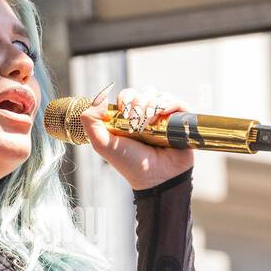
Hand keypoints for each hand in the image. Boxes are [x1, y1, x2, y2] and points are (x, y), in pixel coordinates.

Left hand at [77, 85, 193, 191]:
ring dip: (152, 106)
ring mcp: (164, 118)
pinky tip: (163, 116)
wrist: (155, 178)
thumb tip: (99, 98)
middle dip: (138, 103)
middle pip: (144, 92)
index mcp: (129, 118)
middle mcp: (147, 116)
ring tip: (150, 124)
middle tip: (135, 123)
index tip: (124, 114)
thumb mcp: (102, 143)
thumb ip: (90, 121)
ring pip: (160, 96)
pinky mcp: (180, 123)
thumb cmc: (129, 163)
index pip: (128, 95)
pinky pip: (177, 103)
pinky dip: (169, 104)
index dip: (126, 99)